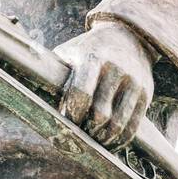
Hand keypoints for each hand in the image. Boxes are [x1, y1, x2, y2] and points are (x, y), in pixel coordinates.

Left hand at [54, 20, 155, 149]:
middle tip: (79, 135)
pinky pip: (133, 125)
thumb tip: (31, 99)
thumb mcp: (71, 53)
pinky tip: (109, 143)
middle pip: (100, 114)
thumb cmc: (89, 49)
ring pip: (118, 124)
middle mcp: (115, 68)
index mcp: (92, 57)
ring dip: (103, 139)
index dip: (71, 113)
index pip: (81, 93)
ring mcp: (133, 81)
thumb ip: (57, 74)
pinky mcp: (146, 92)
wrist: (127, 35)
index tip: (66, 120)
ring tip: (93, 141)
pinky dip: (120, 140)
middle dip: (86, 130)